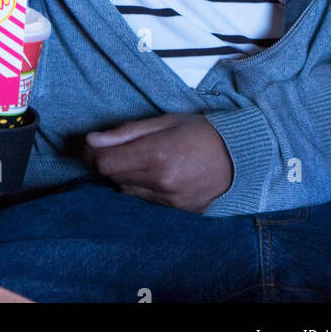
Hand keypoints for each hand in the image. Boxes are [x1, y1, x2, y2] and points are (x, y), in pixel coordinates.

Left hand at [83, 113, 233, 211]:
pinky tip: (151, 172)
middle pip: (111, 177)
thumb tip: (92, 139)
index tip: (90, 144)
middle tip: (107, 147)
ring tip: (135, 158)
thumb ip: (127, 132)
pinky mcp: (175, 211)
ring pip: (125, 190)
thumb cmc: (202, 132)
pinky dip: (139, 186)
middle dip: (103, 162)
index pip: (104, 162)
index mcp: (156, 154)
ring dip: (122, 174)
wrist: (241, 158)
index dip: (90, 153)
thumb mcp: (165, 121)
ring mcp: (168, 200)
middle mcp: (160, 181)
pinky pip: (144, 199)